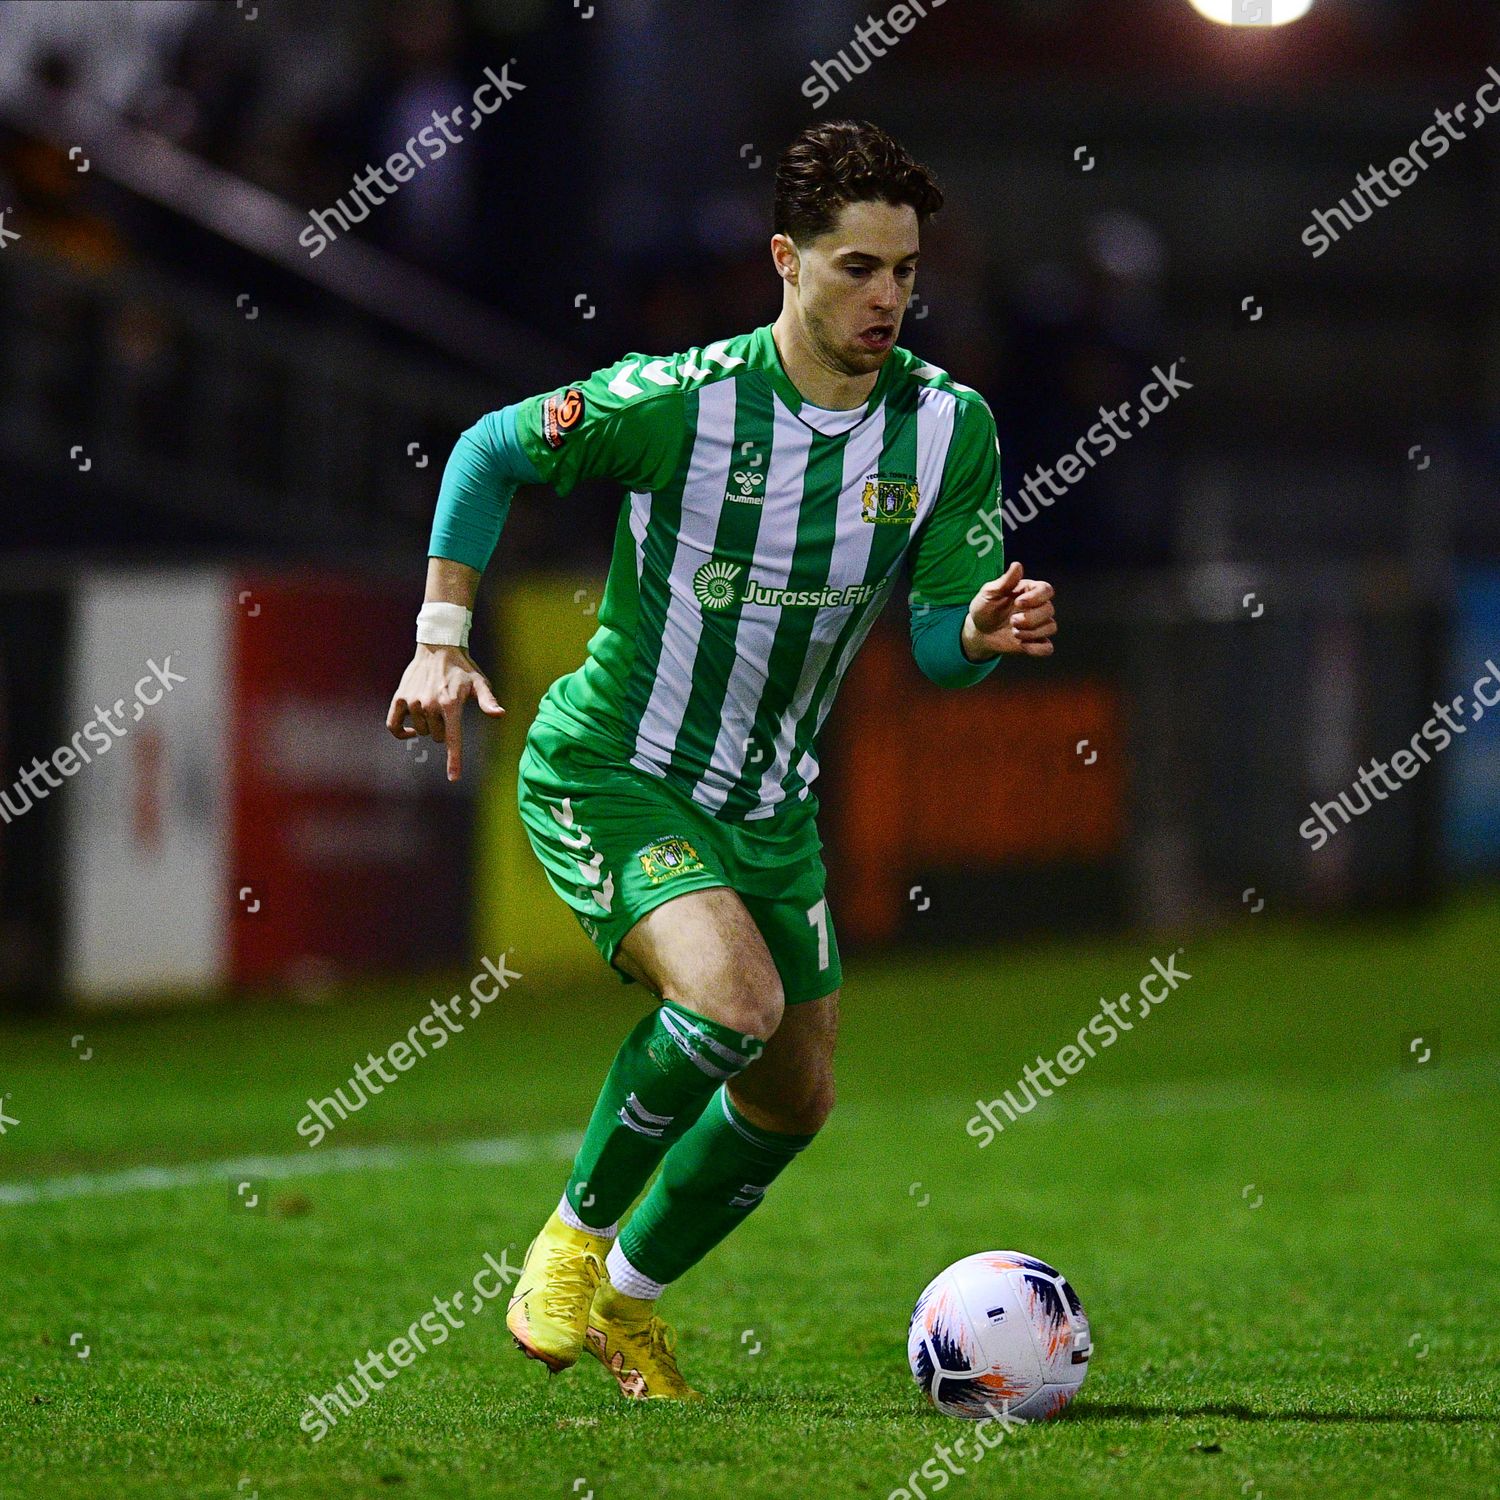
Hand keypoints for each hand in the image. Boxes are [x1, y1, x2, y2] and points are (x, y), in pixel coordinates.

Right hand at [386, 644, 503, 781]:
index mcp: (451, 704)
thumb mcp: (479, 683)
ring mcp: (413, 702)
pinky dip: (401, 732)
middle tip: (448, 710)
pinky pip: (393, 725)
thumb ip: (488, 701)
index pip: (453, 739)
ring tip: (434, 705)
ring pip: (421, 732)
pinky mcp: (399, 698)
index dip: (454, 760)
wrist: (438, 647)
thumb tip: (500, 714)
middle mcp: (430, 705)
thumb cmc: (463, 668)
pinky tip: (409, 731)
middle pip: (438, 737)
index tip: (454, 778)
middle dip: (444, 730)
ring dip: (428, 725)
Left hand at [962, 560, 1056, 658]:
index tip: (1018, 603)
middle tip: (1012, 621)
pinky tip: (1023, 646)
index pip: (1046, 590)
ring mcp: (1037, 625)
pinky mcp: (1034, 642)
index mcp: (1029, 591)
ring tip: (1013, 632)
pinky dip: (1037, 649)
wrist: (978, 631)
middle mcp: (1037, 607)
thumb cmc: (984, 608)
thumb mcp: (989, 593)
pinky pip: (1047, 648)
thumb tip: (1017, 565)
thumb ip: (1005, 581)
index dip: (1036, 597)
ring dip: (1032, 633)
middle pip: (1049, 610)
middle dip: (1031, 618)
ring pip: (1051, 627)